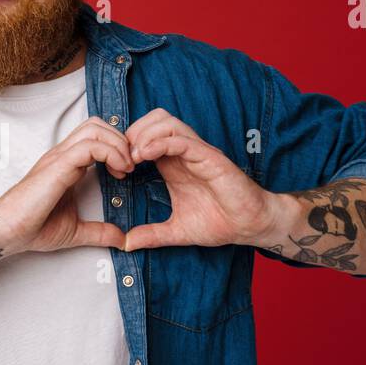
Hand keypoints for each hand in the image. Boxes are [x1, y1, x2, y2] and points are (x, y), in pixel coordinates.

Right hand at [0, 116, 132, 254]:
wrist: (8, 231)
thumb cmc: (32, 227)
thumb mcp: (76, 231)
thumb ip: (99, 232)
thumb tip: (122, 239)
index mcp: (66, 164)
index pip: (95, 136)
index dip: (117, 147)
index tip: (126, 172)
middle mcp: (63, 155)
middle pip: (97, 125)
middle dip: (121, 140)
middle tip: (130, 165)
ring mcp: (59, 157)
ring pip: (95, 128)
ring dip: (118, 144)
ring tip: (126, 167)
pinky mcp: (58, 165)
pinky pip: (90, 146)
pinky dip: (111, 153)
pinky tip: (119, 171)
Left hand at [122, 109, 288, 251]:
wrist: (249, 226)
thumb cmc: (220, 222)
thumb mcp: (176, 231)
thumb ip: (151, 235)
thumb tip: (126, 244)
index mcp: (173, 164)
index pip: (145, 135)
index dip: (125, 146)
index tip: (115, 169)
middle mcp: (184, 153)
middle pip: (153, 120)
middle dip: (132, 133)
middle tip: (122, 159)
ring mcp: (197, 152)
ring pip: (166, 123)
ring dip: (144, 135)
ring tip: (133, 158)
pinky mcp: (210, 157)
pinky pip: (183, 140)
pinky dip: (161, 142)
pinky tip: (146, 156)